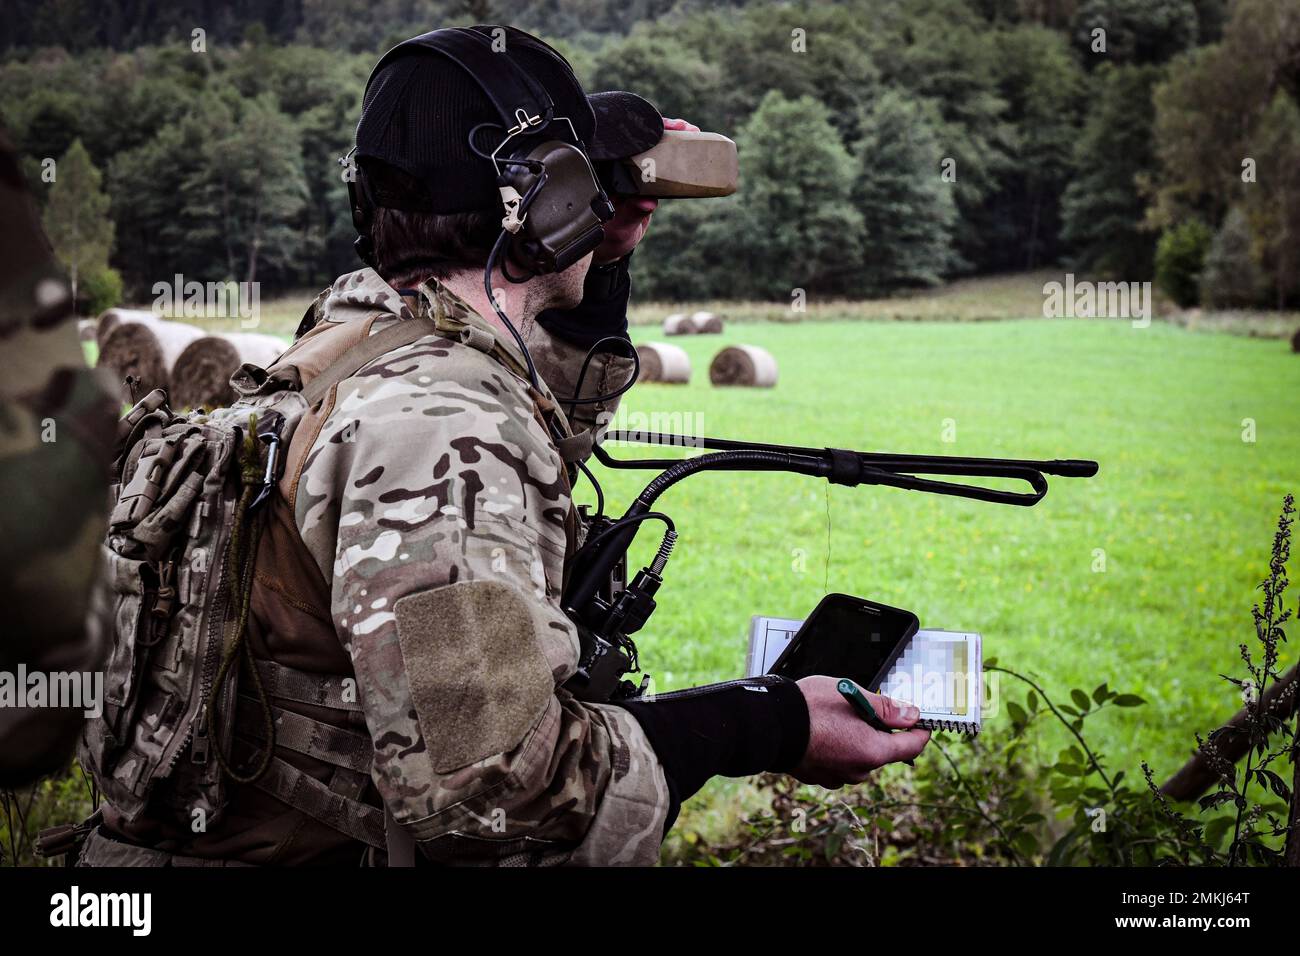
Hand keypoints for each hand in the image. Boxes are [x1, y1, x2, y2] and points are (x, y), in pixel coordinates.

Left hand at [591, 116, 701, 263]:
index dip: (642, 132)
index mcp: (606, 172)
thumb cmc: (610, 236)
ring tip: (693, 132)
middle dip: (663, 128)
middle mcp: (618, 166)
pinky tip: (693, 143)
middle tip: (684, 128)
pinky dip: (677, 152)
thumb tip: (648, 203)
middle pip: (641, 139)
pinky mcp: (647, 175)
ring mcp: (633, 169)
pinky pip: (662, 159)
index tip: (661, 130)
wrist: (614, 244)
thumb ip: (632, 213)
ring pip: (653, 145)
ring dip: (674, 137)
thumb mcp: (621, 226)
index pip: (622, 143)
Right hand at [791, 676, 930, 787]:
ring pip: (859, 757)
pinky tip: (823, 730)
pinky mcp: (818, 777)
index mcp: (872, 752)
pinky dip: (837, 747)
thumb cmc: (809, 708)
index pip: (911, 747)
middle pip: (883, 751)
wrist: (768, 725)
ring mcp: (836, 777)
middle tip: (865, 707)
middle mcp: (858, 771)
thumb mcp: (852, 696)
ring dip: (856, 738)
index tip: (921, 720)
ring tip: (837, 716)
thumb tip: (912, 715)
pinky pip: (838, 762)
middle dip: (880, 730)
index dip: (920, 731)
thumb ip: (886, 708)